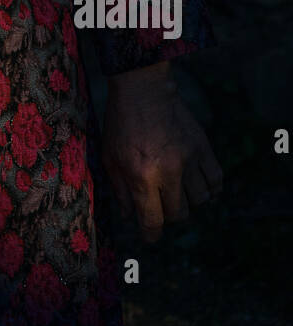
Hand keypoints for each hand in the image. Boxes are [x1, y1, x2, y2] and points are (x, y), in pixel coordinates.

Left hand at [101, 65, 222, 242]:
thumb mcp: (109, 156)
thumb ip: (119, 189)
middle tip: (160, 204)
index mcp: (141, 176)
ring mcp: (189, 160)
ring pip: (200, 201)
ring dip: (189, 201)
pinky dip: (210, 188)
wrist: (142, 89)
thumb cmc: (121, 122)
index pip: (152, 221)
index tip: (150, 236)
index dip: (151, 235)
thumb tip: (130, 216)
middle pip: (178, 214)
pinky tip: (198, 184)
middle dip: (167, 215)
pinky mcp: (203, 147)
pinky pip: (216, 180)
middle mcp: (169, 172)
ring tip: (178, 191)